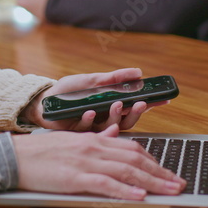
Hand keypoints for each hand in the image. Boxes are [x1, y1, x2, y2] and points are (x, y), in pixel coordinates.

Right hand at [13, 124, 185, 199]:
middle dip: (161, 172)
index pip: (132, 148)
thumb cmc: (40, 153)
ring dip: (153, 182)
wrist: (14, 157)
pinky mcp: (75, 177)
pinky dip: (124, 191)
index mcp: (93, 139)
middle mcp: (93, 147)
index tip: (168, 172)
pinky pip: (105, 184)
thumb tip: (113, 136)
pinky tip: (139, 196)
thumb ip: (94, 141)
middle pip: (135, 159)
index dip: (154, 160)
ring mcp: (85, 162)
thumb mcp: (71, 142)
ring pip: (126, 171)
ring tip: (170, 191)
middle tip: (179, 184)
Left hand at [23, 68, 168, 131]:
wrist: (44, 100)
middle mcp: (105, 118)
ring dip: (116, 117)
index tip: (163, 98)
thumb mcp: (92, 80)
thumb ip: (114, 78)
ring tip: (116, 103)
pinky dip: (90, 120)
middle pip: (128, 121)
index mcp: (110, 105)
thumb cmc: (68, 90)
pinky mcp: (80, 135)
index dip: (150, 103)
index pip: (135, 106)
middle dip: (136, 113)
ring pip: (113, 128)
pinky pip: (90, 131)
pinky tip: (88, 112)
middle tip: (140, 103)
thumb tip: (137, 72)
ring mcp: (94, 128)